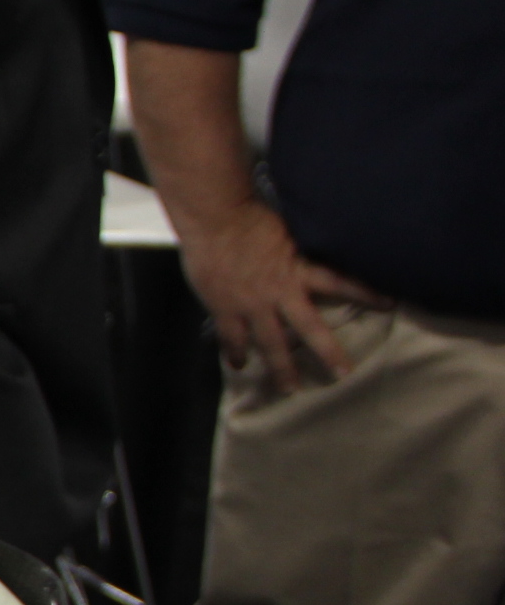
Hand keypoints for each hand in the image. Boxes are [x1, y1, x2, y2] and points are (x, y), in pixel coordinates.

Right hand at [176, 199, 383, 396]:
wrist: (215, 218)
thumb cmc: (250, 216)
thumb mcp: (287, 228)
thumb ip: (298, 246)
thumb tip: (316, 242)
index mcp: (298, 270)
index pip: (341, 283)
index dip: (366, 293)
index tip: (391, 304)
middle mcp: (279, 293)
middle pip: (310, 330)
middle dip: (328, 353)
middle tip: (343, 374)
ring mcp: (251, 305)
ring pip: (270, 344)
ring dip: (281, 368)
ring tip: (290, 389)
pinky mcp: (224, 309)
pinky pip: (232, 338)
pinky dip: (234, 353)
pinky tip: (238, 366)